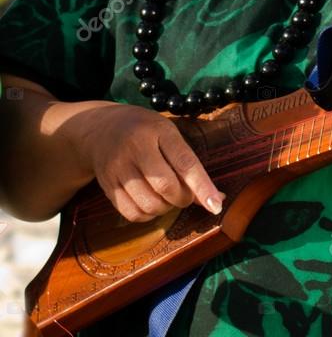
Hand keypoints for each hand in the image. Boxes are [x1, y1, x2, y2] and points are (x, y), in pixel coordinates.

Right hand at [71, 102, 224, 222]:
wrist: (102, 128)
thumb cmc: (145, 131)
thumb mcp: (168, 134)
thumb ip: (189, 164)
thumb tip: (217, 197)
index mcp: (158, 130)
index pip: (185, 162)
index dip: (202, 186)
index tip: (216, 206)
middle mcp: (136, 148)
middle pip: (166, 186)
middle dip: (182, 198)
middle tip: (184, 194)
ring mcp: (118, 168)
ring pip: (149, 204)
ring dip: (165, 208)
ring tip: (166, 196)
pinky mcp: (107, 185)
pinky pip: (132, 213)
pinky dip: (148, 215)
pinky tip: (150, 203)